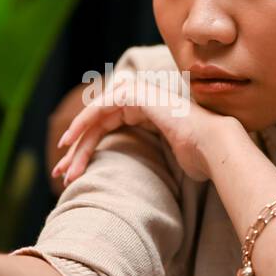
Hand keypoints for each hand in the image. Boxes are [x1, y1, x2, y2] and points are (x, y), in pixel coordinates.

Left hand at [50, 71, 237, 183]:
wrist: (214, 148)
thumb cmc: (199, 157)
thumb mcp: (169, 158)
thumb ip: (149, 157)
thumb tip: (134, 182)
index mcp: (148, 112)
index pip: (109, 128)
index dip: (88, 150)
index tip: (73, 173)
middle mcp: (141, 99)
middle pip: (98, 124)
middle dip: (78, 151)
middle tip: (61, 175)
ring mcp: (139, 93)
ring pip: (96, 118)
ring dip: (77, 144)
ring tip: (63, 170)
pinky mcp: (136, 94)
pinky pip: (101, 108)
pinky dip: (83, 123)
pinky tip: (70, 143)